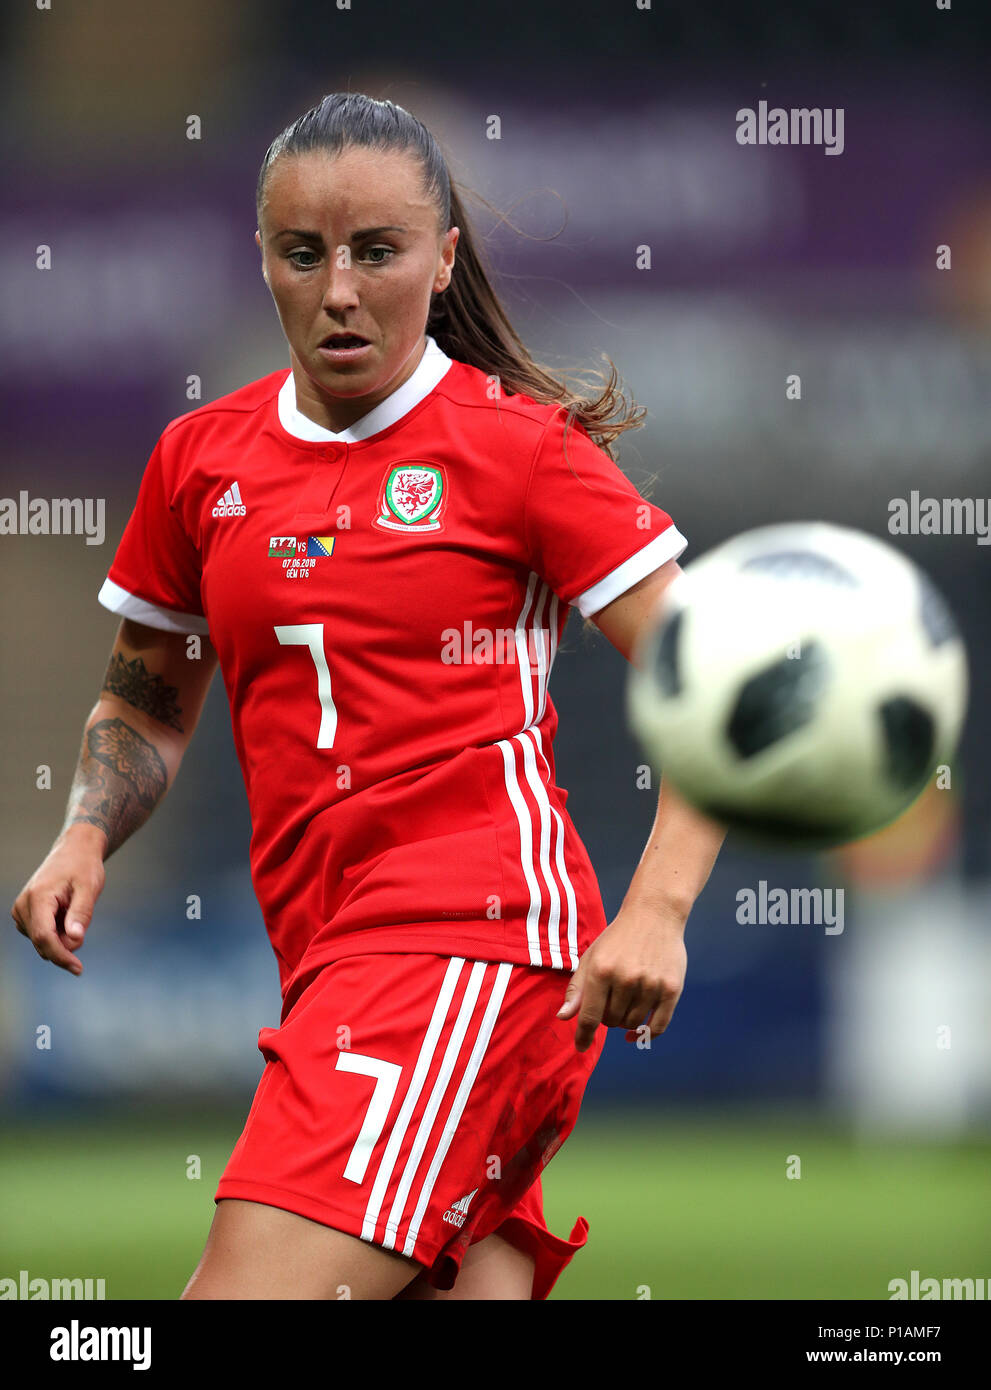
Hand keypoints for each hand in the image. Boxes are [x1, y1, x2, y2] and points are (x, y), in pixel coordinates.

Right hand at [10, 824, 106, 975]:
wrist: (74, 852)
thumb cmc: (83, 868)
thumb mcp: (89, 888)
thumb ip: (81, 914)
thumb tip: (75, 940)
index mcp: (37, 898)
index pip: (44, 937)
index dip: (61, 956)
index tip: (78, 969)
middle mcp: (23, 906)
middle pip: (43, 943)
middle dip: (66, 944)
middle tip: (81, 921)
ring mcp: (21, 912)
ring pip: (43, 942)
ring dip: (62, 936)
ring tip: (71, 909)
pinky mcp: (25, 916)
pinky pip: (42, 935)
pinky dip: (57, 932)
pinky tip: (64, 912)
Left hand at [556, 904, 687, 1051]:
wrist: (654, 915)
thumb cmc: (617, 939)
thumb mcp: (591, 957)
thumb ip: (577, 988)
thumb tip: (563, 1017)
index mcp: (601, 970)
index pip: (589, 1015)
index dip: (583, 1035)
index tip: (580, 1047)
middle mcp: (626, 979)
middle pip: (611, 1021)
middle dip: (606, 1017)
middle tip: (610, 1000)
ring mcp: (651, 984)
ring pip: (632, 1024)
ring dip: (625, 1021)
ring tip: (625, 1002)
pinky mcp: (672, 988)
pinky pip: (658, 1026)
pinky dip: (645, 1034)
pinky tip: (636, 1034)